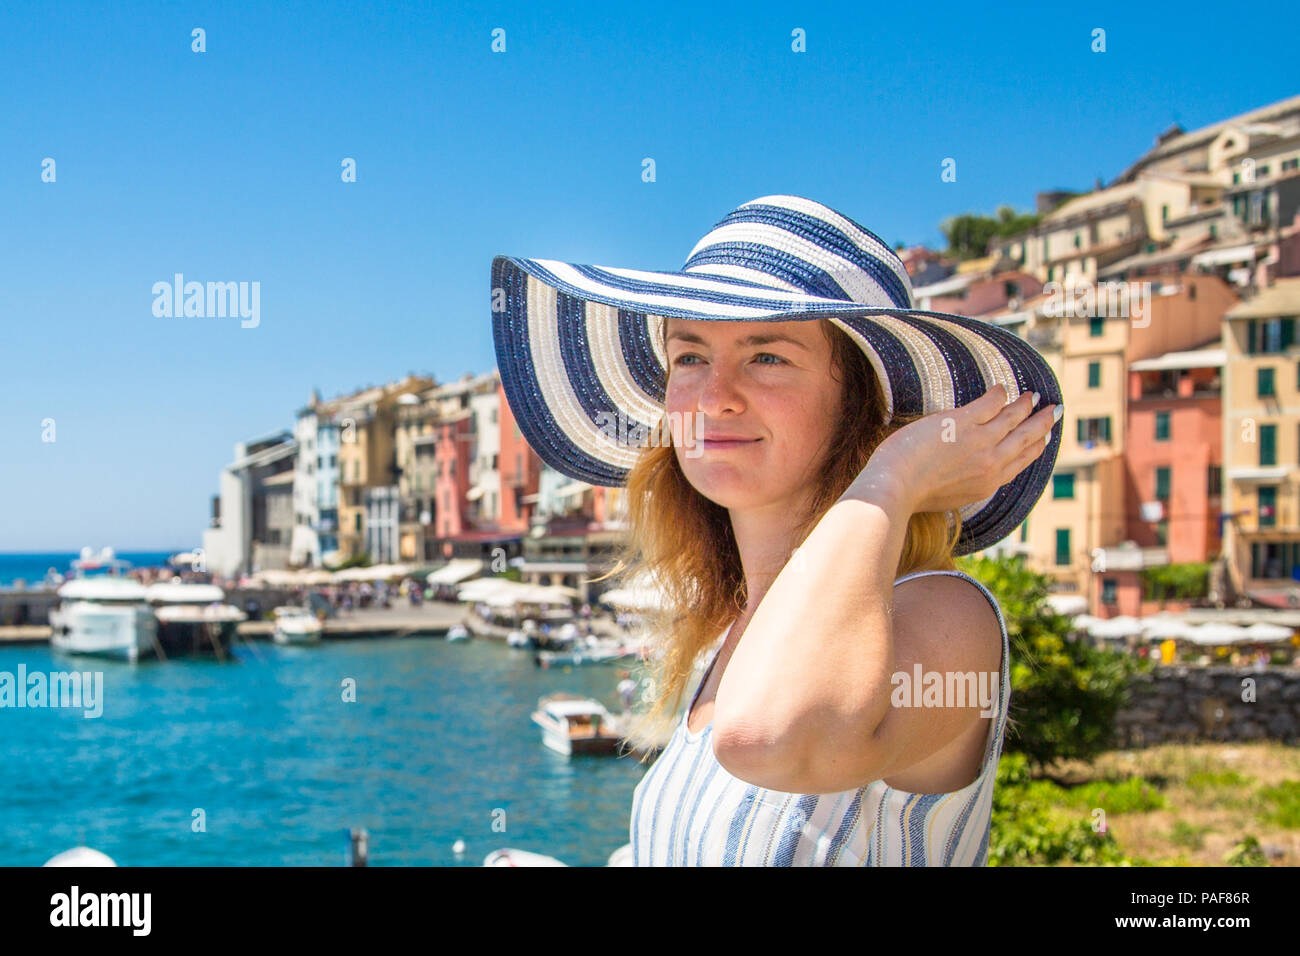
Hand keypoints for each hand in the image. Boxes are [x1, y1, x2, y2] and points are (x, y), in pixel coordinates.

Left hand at [845, 384, 1058, 514]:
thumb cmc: (910, 494)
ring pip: (1013, 418)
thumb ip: (963, 484)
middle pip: (1026, 439)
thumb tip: (965, 475)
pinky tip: (1002, 387)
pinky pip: (991, 403)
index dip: (1035, 448)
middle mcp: (990, 463)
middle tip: (1055, 411)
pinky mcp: (963, 423)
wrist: (895, 489)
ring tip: (1034, 395)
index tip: (1044, 438)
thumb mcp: (948, 497)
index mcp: (986, 484)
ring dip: (1025, 405)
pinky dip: (1000, 394)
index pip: (1020, 463)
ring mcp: (980, 442)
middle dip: (1043, 423)